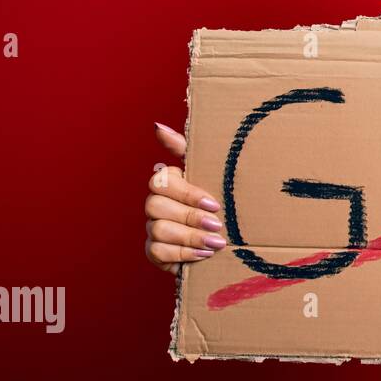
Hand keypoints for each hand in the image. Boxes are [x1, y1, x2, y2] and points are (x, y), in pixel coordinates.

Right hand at [144, 122, 225, 275]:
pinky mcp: (154, 251)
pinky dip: (183, 254)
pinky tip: (205, 254)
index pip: (160, 180)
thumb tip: (157, 126)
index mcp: (169, 182)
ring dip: (190, 237)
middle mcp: (156, 204)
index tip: (214, 204)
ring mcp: (152, 227)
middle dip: (190, 217)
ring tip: (217, 242)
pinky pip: (157, 252)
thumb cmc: (219, 201)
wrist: (228, 238)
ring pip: (158, 230)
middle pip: (155, 206)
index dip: (186, 193)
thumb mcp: (210, 173)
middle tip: (218, 225)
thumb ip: (185, 148)